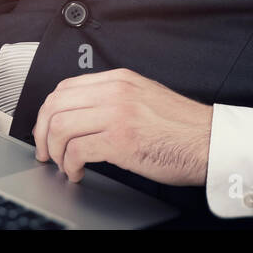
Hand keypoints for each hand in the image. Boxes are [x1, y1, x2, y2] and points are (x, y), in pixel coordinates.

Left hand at [32, 68, 212, 186]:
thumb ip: (115, 98)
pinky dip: (70, 166)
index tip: (46, 130)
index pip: (64, 87)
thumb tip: (83, 115)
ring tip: (63, 165)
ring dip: (55, 152)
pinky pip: (76, 150)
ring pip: (60, 127)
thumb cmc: (182, 127)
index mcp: (119, 79)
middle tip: (46, 152)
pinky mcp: (120, 140)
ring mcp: (117, 114)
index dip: (48, 112)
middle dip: (42, 132)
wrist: (209, 142)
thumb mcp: (144, 97)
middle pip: (55, 105)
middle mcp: (115, 91)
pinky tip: (78, 173)